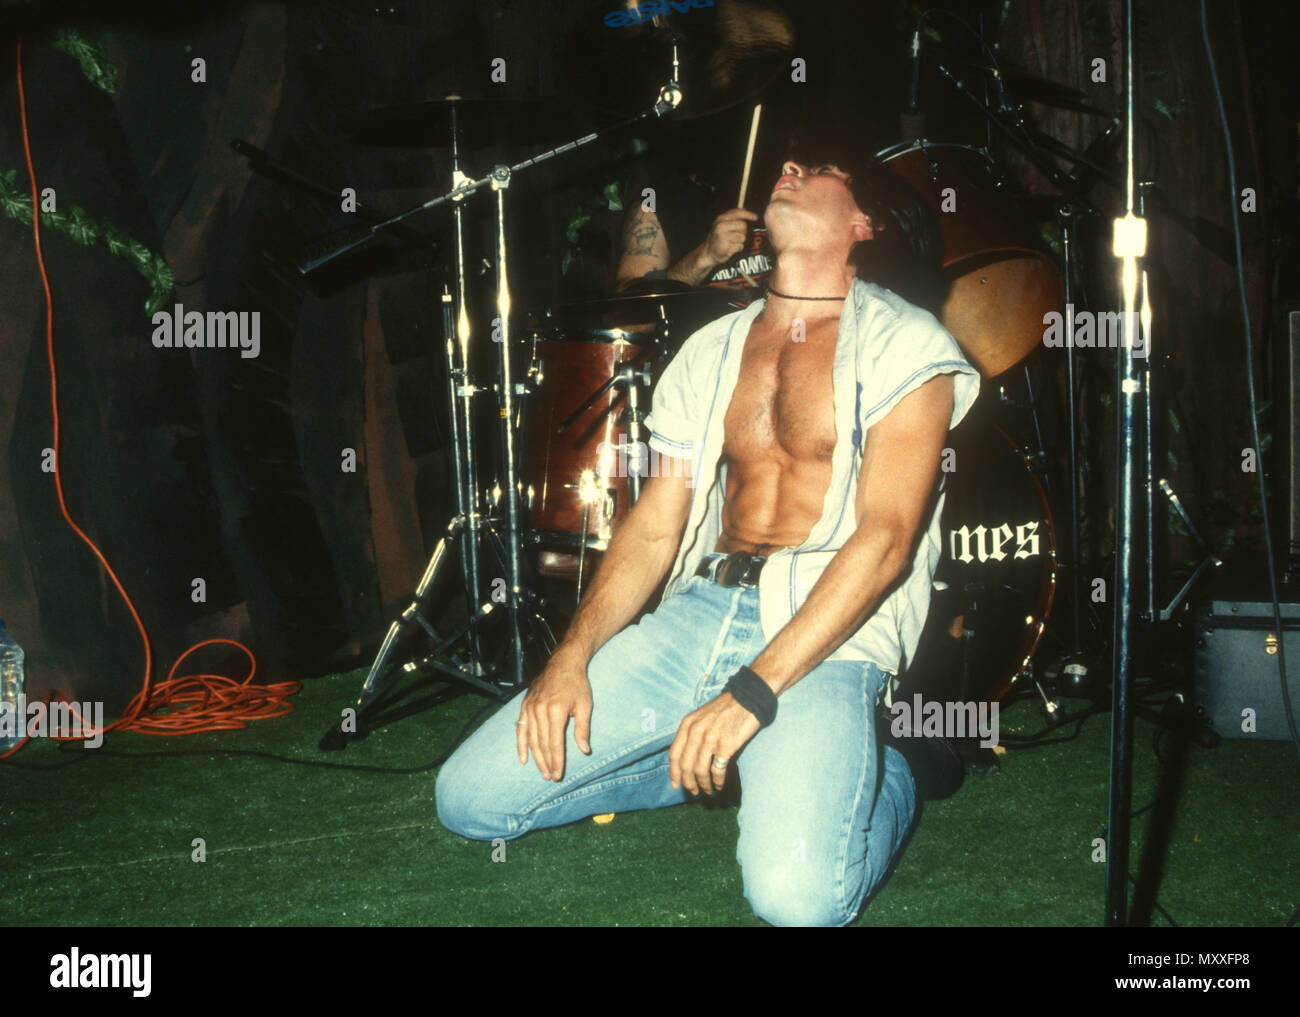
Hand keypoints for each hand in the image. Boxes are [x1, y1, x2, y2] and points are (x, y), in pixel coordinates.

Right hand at [516, 648, 592, 781]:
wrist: (563, 663)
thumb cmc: (577, 684)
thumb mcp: (585, 705)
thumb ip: (582, 729)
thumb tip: (584, 750)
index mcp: (555, 711)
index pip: (555, 743)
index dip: (557, 761)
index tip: (558, 774)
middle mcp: (540, 710)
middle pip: (542, 744)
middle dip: (547, 763)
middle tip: (551, 777)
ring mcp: (530, 708)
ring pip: (531, 739)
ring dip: (536, 758)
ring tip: (542, 772)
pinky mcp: (525, 705)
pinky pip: (521, 729)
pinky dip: (521, 745)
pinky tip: (524, 759)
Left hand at [668, 691, 760, 795]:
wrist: (747, 698)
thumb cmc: (725, 709)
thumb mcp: (701, 717)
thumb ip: (691, 734)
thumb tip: (686, 760)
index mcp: (687, 725)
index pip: (674, 754)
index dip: (674, 773)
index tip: (675, 785)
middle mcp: (696, 732)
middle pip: (686, 766)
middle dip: (688, 783)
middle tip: (694, 792)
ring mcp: (711, 739)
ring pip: (700, 771)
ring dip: (704, 785)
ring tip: (708, 791)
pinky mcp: (726, 745)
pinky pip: (717, 770)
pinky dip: (717, 781)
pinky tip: (720, 785)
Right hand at [701, 208, 757, 266]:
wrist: (708, 253)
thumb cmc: (718, 238)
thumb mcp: (722, 224)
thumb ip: (733, 218)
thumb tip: (748, 212)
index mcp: (721, 219)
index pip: (738, 213)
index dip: (748, 214)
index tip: (756, 217)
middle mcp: (721, 226)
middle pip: (743, 225)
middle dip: (743, 231)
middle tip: (736, 236)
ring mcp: (722, 237)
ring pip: (742, 237)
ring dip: (740, 241)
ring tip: (732, 243)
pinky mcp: (725, 247)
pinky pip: (740, 246)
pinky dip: (738, 249)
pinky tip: (731, 248)